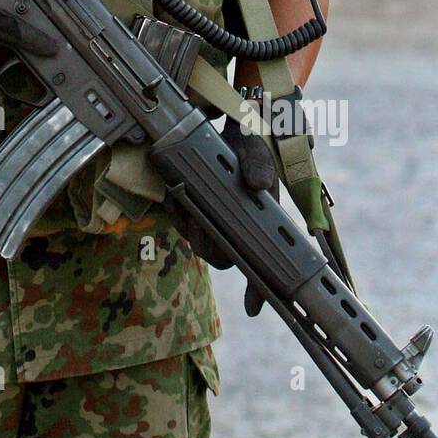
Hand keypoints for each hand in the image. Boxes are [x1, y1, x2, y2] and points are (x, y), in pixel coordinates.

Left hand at [165, 119, 278, 290]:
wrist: (223, 130)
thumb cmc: (245, 145)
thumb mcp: (254, 149)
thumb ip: (258, 165)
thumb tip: (259, 184)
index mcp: (261, 221)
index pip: (262, 263)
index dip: (259, 289)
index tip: (253, 307)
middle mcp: (238, 227)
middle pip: (222, 257)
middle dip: (208, 243)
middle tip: (199, 218)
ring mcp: (213, 221)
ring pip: (198, 243)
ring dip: (189, 226)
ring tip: (186, 199)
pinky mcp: (191, 211)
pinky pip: (180, 222)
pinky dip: (175, 211)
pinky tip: (176, 193)